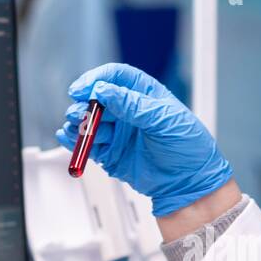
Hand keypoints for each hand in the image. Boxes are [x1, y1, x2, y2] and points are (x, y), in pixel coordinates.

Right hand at [55, 63, 233, 216]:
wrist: (190, 184)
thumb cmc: (189, 148)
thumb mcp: (165, 120)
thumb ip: (134, 106)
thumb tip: (105, 91)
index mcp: (144, 94)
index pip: (115, 76)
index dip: (96, 79)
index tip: (83, 89)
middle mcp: (128, 111)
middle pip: (96, 99)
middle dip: (84, 105)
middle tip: (80, 115)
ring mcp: (118, 132)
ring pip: (88, 122)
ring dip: (79, 125)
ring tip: (81, 132)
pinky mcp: (111, 153)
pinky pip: (88, 145)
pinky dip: (75, 142)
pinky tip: (69, 139)